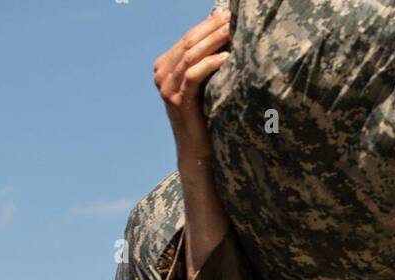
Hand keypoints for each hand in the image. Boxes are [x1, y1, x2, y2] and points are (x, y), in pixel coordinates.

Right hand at [154, 7, 232, 159]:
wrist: (196, 150)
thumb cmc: (204, 116)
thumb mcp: (202, 84)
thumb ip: (203, 62)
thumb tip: (224, 34)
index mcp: (165, 66)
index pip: (188, 37)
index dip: (208, 24)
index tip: (227, 14)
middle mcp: (162, 75)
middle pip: (189, 42)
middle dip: (212, 28)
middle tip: (232, 18)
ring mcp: (167, 88)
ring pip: (191, 56)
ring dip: (213, 41)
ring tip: (231, 32)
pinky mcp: (178, 101)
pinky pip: (193, 76)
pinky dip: (210, 64)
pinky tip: (226, 57)